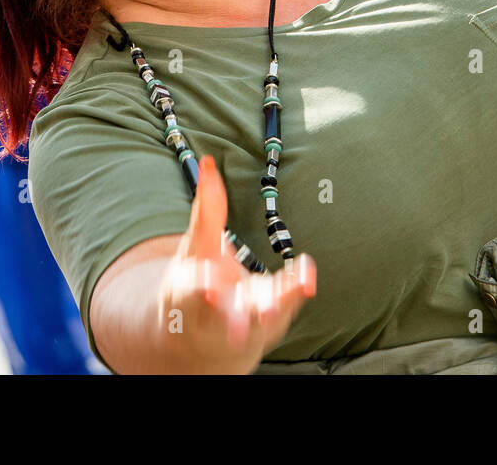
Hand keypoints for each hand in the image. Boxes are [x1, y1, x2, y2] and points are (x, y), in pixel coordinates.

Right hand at [158, 155, 315, 373]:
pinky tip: (306, 276)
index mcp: (190, 296)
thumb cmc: (198, 281)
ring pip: (258, 322)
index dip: (201, 292)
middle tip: (244, 323)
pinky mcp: (270, 324)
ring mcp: (246, 325)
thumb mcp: (196, 247)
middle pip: (226, 320)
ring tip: (284, 302)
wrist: (203, 334)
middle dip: (234, 322)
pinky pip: (285, 310)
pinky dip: (295, 294)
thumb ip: (205, 209)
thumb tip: (209, 161)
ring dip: (271, 313)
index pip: (193, 295)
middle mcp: (218, 317)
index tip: (210, 289)